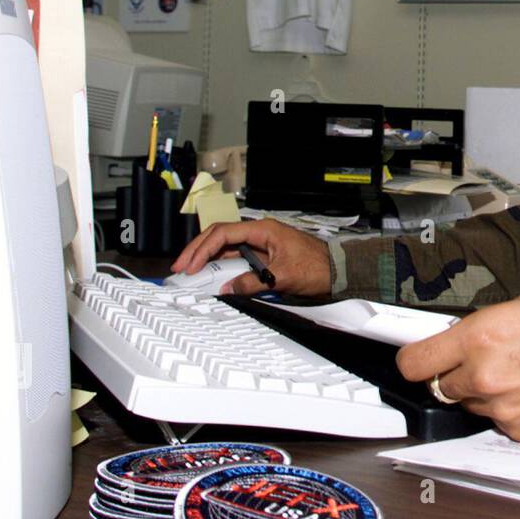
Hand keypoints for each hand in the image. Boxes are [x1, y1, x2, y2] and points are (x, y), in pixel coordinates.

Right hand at [170, 219, 329, 295]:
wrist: (338, 271)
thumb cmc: (318, 266)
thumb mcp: (283, 277)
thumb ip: (253, 283)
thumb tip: (228, 288)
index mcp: (263, 230)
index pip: (223, 234)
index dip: (202, 249)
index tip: (190, 266)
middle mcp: (260, 234)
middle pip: (220, 237)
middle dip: (197, 251)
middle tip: (180, 267)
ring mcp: (261, 244)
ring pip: (226, 247)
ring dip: (207, 258)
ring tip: (190, 271)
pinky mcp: (264, 256)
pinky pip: (237, 258)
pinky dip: (222, 266)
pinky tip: (212, 275)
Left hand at [396, 291, 519, 442]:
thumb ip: (486, 325)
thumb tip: (463, 338)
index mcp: (481, 336)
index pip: (414, 363)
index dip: (412, 361)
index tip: (416, 361)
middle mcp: (485, 376)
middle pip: (439, 388)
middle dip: (455, 375)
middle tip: (483, 363)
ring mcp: (502, 409)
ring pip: (470, 406)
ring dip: (484, 394)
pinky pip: (498, 422)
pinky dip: (509, 411)